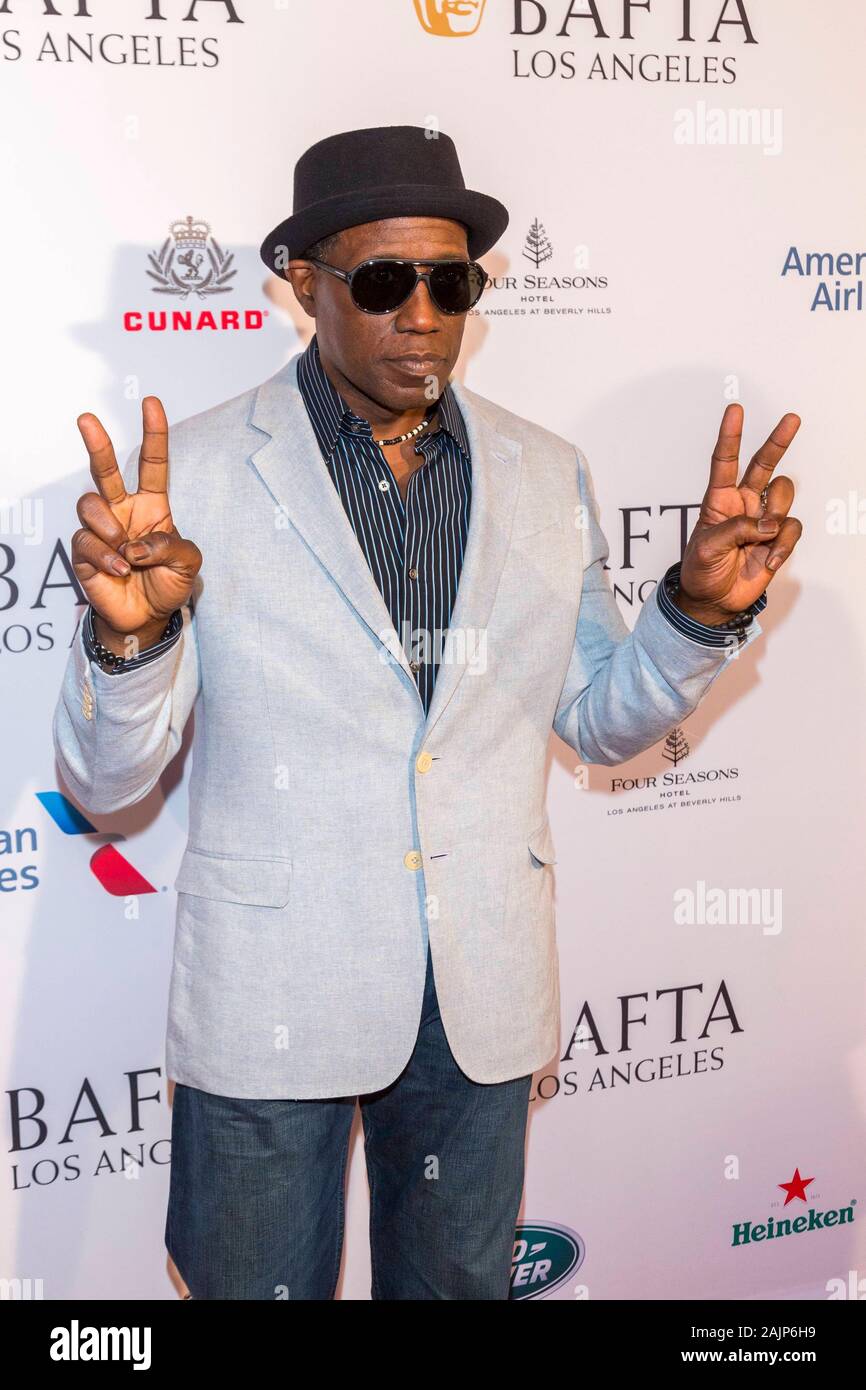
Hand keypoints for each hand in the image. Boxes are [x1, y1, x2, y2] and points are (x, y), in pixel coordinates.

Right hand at [72, 397, 201, 652]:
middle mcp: (123, 512)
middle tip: (86, 419)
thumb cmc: (168, 584)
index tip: (151, 403)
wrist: (147, 618)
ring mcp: (101, 530)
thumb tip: (137, 544)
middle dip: (97, 443)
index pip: (152, 463)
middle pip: (105, 470)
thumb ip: (172, 546)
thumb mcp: (188, 564)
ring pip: (90, 504)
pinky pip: (86, 542)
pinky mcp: (84, 552)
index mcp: (152, 506)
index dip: (153, 434)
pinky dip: (105, 558)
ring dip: (108, 526)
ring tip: (125, 552)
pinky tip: (119, 570)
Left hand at [675, 404, 802, 624]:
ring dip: (777, 513)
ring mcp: (763, 521)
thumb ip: (735, 530)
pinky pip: (791, 529)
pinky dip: (783, 545)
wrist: (713, 602)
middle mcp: (744, 504)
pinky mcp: (778, 539)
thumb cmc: (700, 571)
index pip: (725, 461)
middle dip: (778, 441)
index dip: (730, 436)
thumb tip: (768, 524)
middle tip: (792, 419)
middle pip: (764, 465)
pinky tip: (768, 560)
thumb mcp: (706, 549)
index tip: (735, 410)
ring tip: (762, 538)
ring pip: (784, 496)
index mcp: (719, 500)